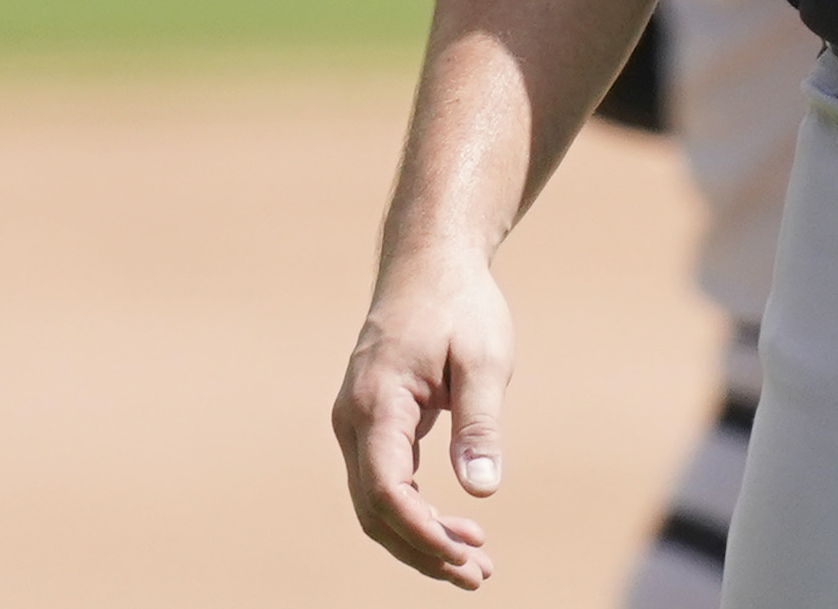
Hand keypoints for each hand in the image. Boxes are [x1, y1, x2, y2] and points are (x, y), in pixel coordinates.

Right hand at [332, 248, 514, 585]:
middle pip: (375, 508)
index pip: (385, 490)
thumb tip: (481, 490)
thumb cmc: (461, 305)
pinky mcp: (371, 425)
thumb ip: (479, 423)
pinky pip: (383, 483)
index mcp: (377, 405)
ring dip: (419, 537)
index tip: (463, 554)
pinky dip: (414, 512)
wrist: (430, 263)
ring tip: (474, 562)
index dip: (420, 531)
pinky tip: (454, 529)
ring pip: (376, 501)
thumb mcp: (484, 359)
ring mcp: (356, 425)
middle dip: (423, 548)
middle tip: (478, 574)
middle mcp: (354, 421)